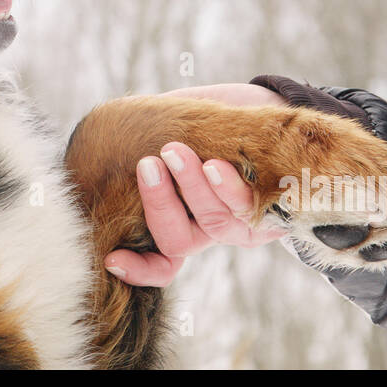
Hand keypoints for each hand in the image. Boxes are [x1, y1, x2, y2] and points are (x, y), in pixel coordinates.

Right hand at [103, 83, 290, 287]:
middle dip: (159, 204)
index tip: (113, 259)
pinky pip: (250, 209)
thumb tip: (112, 136)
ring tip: (174, 151)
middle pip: (177, 241)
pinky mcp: (274, 212)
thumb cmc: (213, 126)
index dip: (138, 270)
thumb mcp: (175, 131)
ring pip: (212, 220)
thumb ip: (148, 138)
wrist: (270, 117)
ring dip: (191, 187)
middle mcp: (210, 231)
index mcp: (183, 222)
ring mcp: (241, 225)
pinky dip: (229, 188)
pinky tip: (215, 165)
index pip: (161, 262)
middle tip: (147, 164)